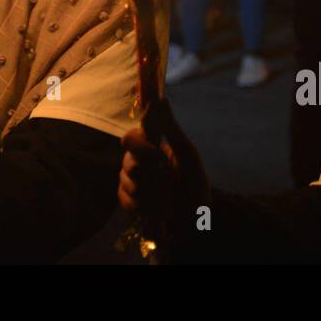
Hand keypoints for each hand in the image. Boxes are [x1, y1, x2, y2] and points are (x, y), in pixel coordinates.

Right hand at [119, 100, 208, 227]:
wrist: (198, 222)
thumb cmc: (196, 185)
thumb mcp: (187, 155)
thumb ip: (172, 129)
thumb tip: (162, 99)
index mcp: (154, 148)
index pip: (133, 137)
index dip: (137, 143)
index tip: (153, 151)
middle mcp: (141, 163)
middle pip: (126, 159)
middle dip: (141, 169)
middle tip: (158, 177)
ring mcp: (134, 183)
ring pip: (124, 179)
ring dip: (143, 189)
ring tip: (162, 198)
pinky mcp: (131, 202)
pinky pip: (123, 198)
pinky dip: (136, 204)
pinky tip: (151, 209)